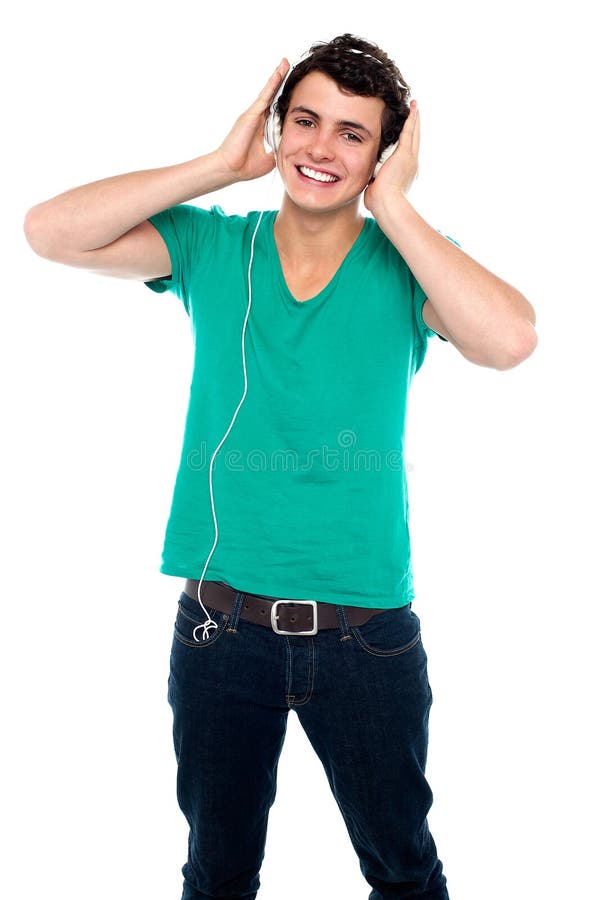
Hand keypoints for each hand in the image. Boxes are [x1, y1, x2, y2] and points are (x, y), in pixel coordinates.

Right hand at [216, 59, 290, 181]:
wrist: (231, 168)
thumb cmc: (246, 166)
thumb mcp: (270, 158)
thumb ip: (279, 151)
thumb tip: (291, 150)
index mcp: (262, 127)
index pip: (275, 109)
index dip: (283, 99)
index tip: (294, 89)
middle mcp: (257, 117)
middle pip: (272, 95)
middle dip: (279, 80)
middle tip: (288, 66)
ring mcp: (254, 114)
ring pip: (268, 92)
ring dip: (277, 77)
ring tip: (285, 63)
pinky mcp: (251, 114)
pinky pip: (265, 96)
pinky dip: (272, 84)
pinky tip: (279, 73)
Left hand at [364, 100, 419, 213]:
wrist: (388, 204)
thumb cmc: (381, 203)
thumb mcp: (378, 190)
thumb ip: (376, 183)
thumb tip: (371, 182)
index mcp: (406, 173)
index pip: (407, 153)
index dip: (408, 142)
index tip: (409, 133)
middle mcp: (412, 164)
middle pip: (415, 140)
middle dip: (415, 127)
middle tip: (416, 114)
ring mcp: (410, 158)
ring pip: (414, 134)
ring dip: (415, 120)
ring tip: (416, 107)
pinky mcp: (405, 153)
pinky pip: (409, 131)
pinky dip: (412, 119)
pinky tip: (413, 108)